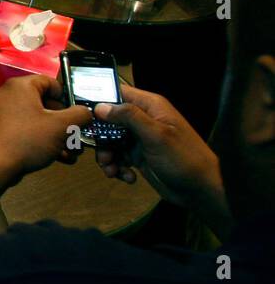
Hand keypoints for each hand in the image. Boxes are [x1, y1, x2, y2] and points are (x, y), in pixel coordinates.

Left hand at [0, 74, 93, 191]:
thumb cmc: (27, 140)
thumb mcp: (61, 126)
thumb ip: (79, 115)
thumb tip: (86, 112)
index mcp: (20, 86)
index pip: (50, 82)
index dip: (67, 97)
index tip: (77, 113)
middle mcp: (7, 95)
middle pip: (44, 103)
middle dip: (64, 122)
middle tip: (77, 135)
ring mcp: (0, 114)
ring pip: (36, 121)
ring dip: (56, 135)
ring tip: (72, 151)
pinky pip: (25, 131)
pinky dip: (41, 141)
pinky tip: (59, 157)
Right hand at [92, 84, 225, 206]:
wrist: (200, 189)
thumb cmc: (182, 157)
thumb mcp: (156, 135)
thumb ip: (129, 117)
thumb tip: (100, 106)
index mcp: (150, 107)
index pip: (119, 93)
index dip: (99, 101)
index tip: (83, 115)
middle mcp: (143, 120)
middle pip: (109, 120)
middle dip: (101, 138)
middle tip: (101, 152)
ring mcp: (140, 139)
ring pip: (110, 141)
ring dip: (107, 156)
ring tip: (112, 169)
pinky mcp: (138, 156)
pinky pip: (118, 157)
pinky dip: (118, 167)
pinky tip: (127, 176)